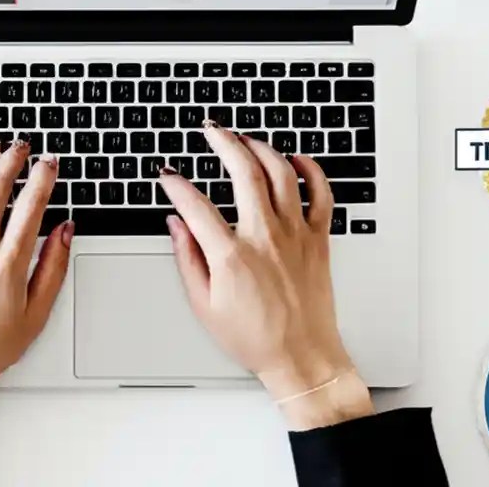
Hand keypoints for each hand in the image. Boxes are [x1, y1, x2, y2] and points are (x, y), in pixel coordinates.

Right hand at [159, 124, 373, 429]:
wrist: (302, 357)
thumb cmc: (255, 338)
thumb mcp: (204, 305)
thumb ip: (187, 259)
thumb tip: (176, 225)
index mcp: (232, 256)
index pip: (196, 205)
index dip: (176, 185)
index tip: (168, 175)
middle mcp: (265, 238)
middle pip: (244, 172)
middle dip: (224, 142)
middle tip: (211, 130)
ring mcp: (295, 235)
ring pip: (282, 174)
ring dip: (262, 148)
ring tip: (246, 139)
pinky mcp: (318, 240)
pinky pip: (321, 194)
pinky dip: (311, 170)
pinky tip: (297, 159)